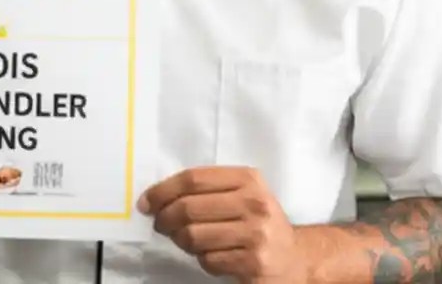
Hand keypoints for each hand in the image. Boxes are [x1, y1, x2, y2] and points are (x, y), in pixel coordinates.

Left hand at [139, 166, 303, 282]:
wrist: (295, 259)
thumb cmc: (258, 223)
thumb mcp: (242, 195)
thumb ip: (208, 190)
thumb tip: (156, 198)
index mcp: (248, 179)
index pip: (194, 179)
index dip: (163, 190)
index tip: (146, 202)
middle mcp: (255, 203)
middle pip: (189, 207)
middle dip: (165, 218)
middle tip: (161, 225)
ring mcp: (256, 234)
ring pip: (193, 236)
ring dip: (181, 241)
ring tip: (186, 240)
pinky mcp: (253, 262)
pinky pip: (208, 260)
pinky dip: (201, 259)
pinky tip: (212, 255)